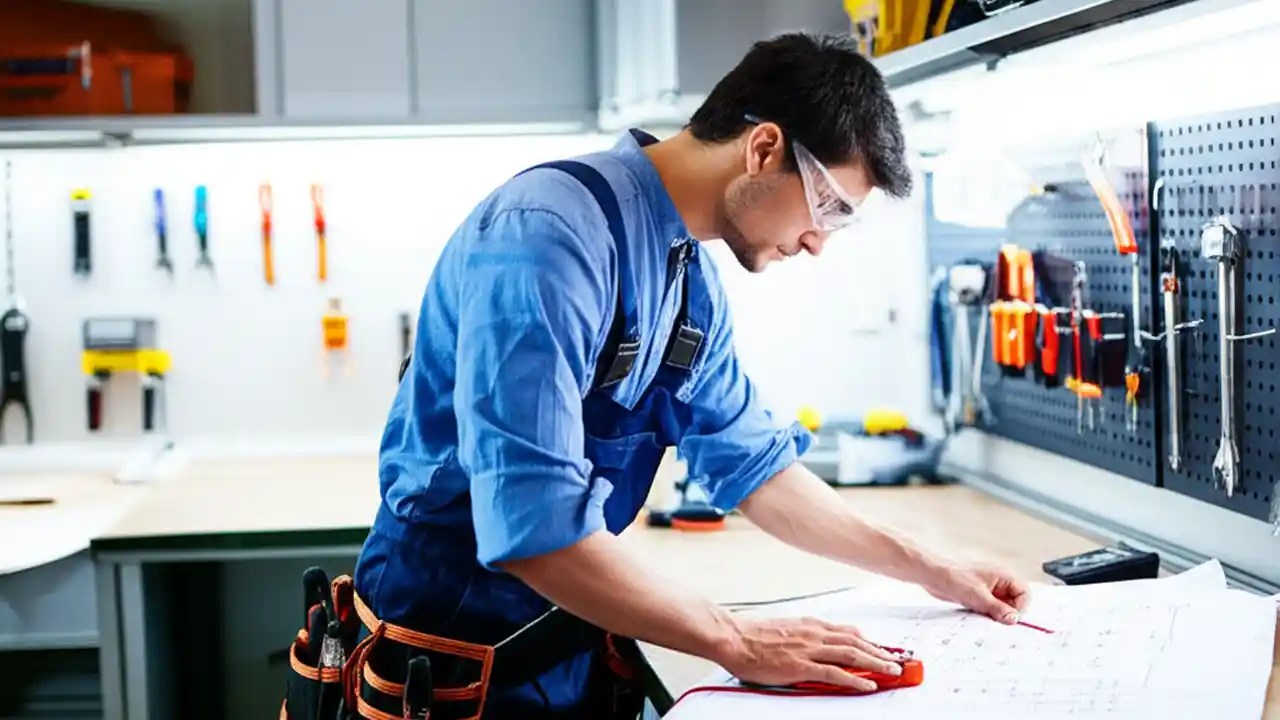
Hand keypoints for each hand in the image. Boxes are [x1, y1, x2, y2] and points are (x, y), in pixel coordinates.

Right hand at [714, 616, 904, 692]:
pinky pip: (835, 674)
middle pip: (855, 643)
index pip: (847, 631)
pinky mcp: (801, 666)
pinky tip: (868, 685)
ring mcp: (809, 650)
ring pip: (851, 655)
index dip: (868, 641)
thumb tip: (815, 642)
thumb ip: (803, 634)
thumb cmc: (752, 635)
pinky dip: (855, 679)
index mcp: (809, 624)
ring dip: (876, 663)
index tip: (881, 648)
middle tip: (897, 661)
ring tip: (892, 672)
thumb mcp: (784, 628)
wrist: (733, 637)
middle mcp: (814, 633)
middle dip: (879, 652)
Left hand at [924, 564, 1030, 623]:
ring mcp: (989, 591)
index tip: (1011, 618)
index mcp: (1003, 576)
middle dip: (1008, 613)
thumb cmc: (955, 578)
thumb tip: (1014, 619)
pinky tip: (978, 617)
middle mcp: (999, 583)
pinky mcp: (980, 598)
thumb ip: (998, 609)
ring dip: (996, 616)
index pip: (1024, 593)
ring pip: (1002, 608)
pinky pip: (990, 611)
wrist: (934, 577)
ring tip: (985, 617)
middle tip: (998, 621)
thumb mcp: (979, 596)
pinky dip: (987, 616)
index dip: (1020, 607)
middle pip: (1014, 603)